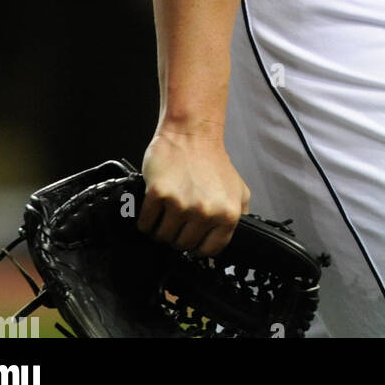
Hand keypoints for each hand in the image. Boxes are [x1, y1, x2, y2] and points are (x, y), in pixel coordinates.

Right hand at [137, 125, 251, 257]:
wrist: (191, 134)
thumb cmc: (212, 161)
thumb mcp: (239, 191)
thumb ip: (238, 217)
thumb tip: (226, 241)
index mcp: (227, 214)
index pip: (208, 251)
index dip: (198, 244)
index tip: (192, 234)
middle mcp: (205, 212)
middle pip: (182, 245)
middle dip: (178, 234)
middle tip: (178, 216)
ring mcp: (181, 204)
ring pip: (162, 237)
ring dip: (161, 228)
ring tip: (167, 210)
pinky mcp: (159, 195)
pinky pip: (145, 224)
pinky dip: (146, 219)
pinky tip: (154, 205)